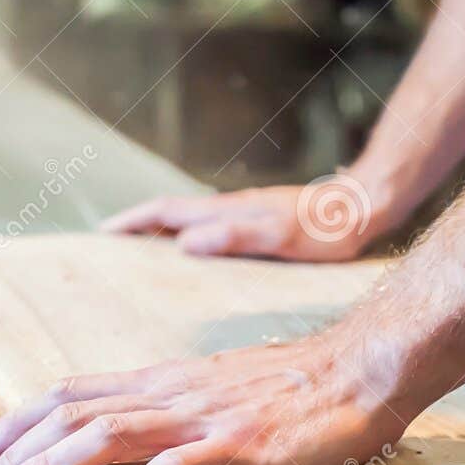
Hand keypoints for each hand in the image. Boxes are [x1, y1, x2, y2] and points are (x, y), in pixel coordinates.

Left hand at [0, 331, 412, 464]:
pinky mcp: (238, 445)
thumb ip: (183, 409)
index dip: (25, 419)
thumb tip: (145, 435)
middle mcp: (173, 394)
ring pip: (108, 436)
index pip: (77, 393)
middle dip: (20, 450)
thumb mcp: (225, 391)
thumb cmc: (302, 386)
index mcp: (168, 382)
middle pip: (75, 413)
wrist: (362, 367)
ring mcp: (203, 418)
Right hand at [101, 182, 377, 261]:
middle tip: (108, 244)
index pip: (166, 212)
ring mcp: (244, 214)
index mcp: (226, 212)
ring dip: (160, 231)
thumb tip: (185, 243)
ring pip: (190, 220)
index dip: (132, 221)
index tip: (101, 232)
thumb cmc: (325, 230)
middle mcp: (230, 209)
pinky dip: (189, 237)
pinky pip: (212, 228)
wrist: (363, 209)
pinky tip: (195, 255)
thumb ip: (234, 237)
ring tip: (139, 253)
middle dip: (136, 225)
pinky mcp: (259, 222)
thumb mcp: (279, 237)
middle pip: (171, 213)